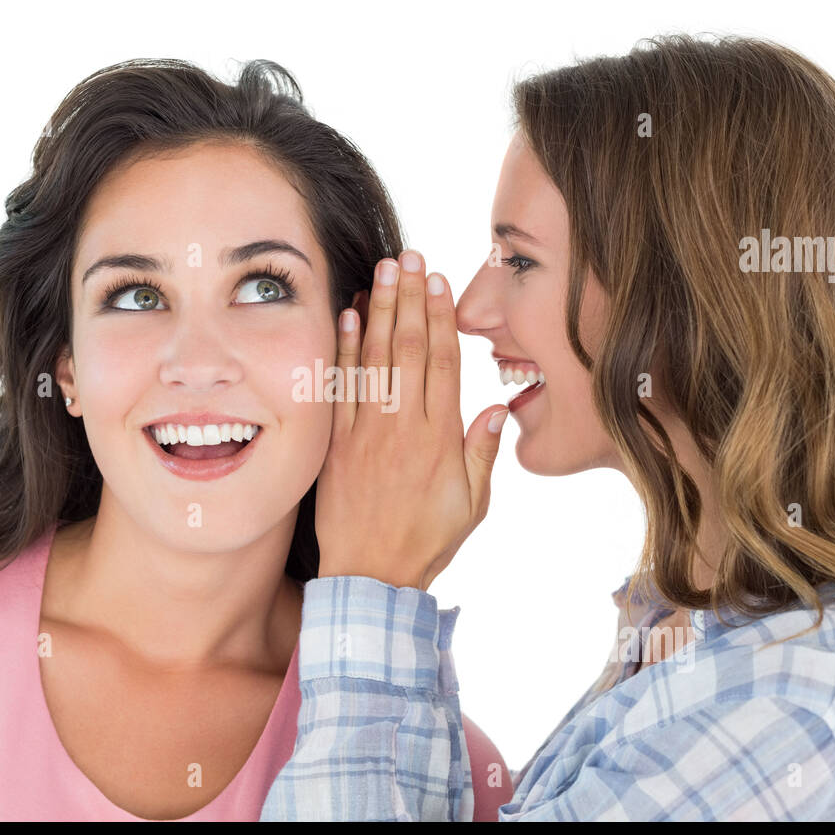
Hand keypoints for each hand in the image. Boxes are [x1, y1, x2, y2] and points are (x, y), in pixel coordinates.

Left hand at [314, 249, 508, 590]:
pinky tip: (344, 317)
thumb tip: (498, 407)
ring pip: (372, 360)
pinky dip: (342, 350)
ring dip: (376, 311)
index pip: (440, 363)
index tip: (439, 281)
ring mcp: (365, 433)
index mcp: (439, 439)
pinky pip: (340, 389)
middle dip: (408, 298)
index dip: (439, 318)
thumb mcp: (471, 505)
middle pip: (406, 349)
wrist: (370, 577)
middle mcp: (401, 427)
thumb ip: (482, 454)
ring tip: (380, 271)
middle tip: (408, 257)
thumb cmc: (426, 542)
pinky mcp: (336, 444)